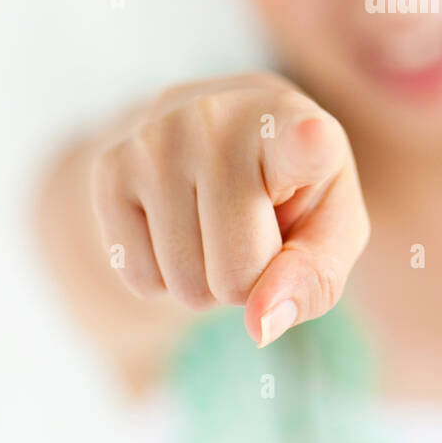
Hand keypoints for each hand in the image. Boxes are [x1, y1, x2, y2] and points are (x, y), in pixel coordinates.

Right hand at [90, 72, 369, 346]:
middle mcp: (219, 119)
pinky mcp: (110, 167)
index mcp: (293, 124)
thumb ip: (315, 277)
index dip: (309, 144)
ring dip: (206, 279)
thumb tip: (258, 324)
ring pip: (187, 285)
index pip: (304, 142)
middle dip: (250, 278)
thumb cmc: (293, 189)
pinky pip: (140, 278)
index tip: (314, 136)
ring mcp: (156, 138)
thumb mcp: (331, 228)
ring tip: (217, 220)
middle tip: (254, 227)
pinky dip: (163, 275)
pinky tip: (178, 222)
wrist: (224, 132)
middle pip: (238, 272)